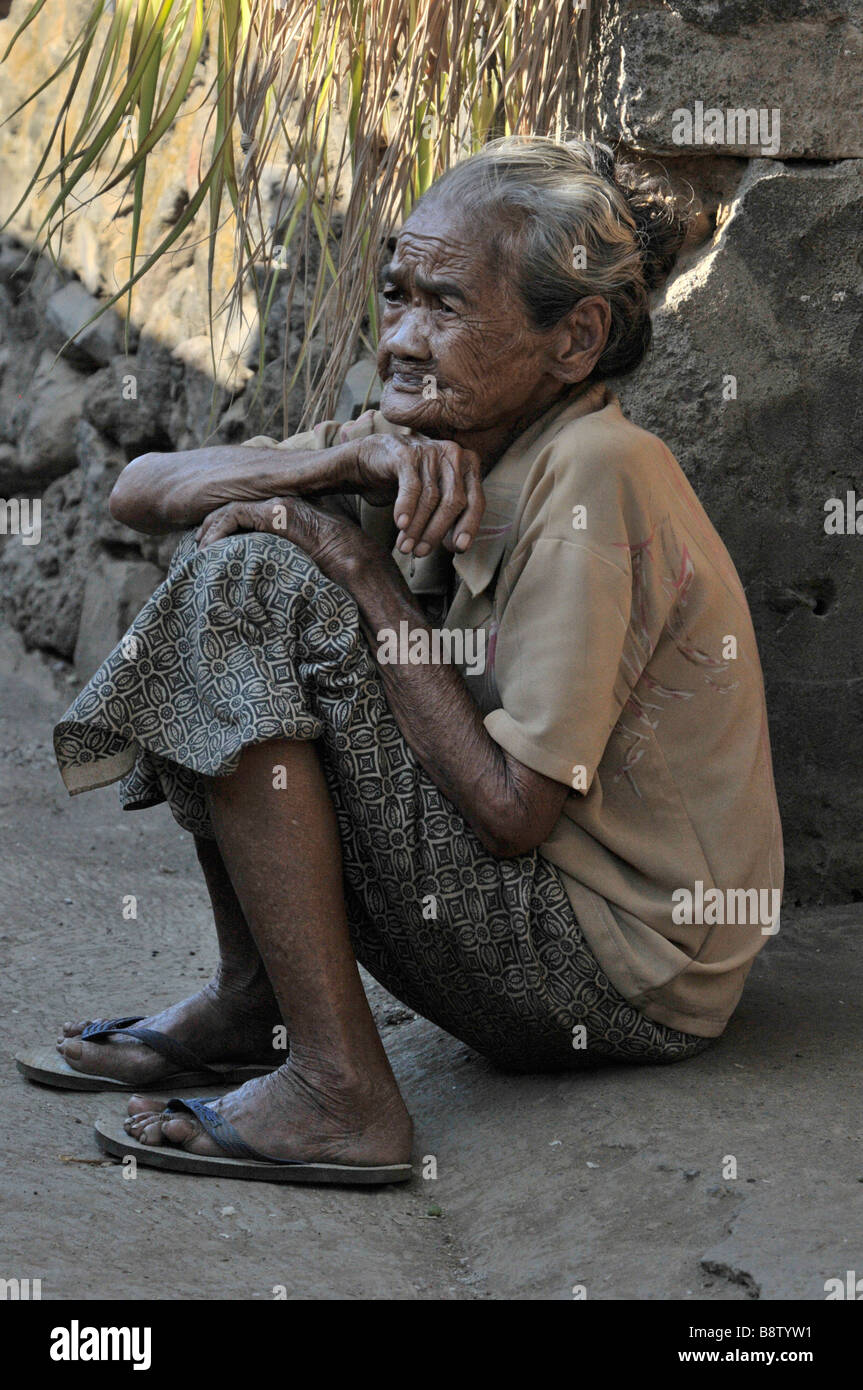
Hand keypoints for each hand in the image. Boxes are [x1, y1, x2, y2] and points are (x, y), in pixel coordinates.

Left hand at [195, 495, 389, 588]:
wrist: (364, 571)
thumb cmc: (347, 578)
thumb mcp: (312, 567)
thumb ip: (293, 562)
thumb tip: (275, 579)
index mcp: (295, 516)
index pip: (253, 512)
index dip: (229, 526)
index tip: (214, 546)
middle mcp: (288, 504)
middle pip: (239, 507)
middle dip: (214, 523)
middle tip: (200, 544)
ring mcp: (283, 504)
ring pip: (233, 508)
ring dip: (211, 527)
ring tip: (200, 547)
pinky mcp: (278, 512)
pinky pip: (236, 514)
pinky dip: (218, 529)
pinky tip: (208, 547)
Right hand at [350, 424, 484, 558]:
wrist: (370, 458)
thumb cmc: (408, 481)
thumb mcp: (435, 497)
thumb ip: (449, 516)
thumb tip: (458, 546)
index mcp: (469, 466)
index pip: (476, 501)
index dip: (469, 526)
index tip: (460, 548)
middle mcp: (454, 456)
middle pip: (453, 501)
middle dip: (437, 531)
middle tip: (422, 552)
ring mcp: (431, 452)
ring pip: (430, 498)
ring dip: (417, 527)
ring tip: (406, 546)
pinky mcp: (407, 455)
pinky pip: (411, 487)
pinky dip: (406, 508)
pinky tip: (400, 525)